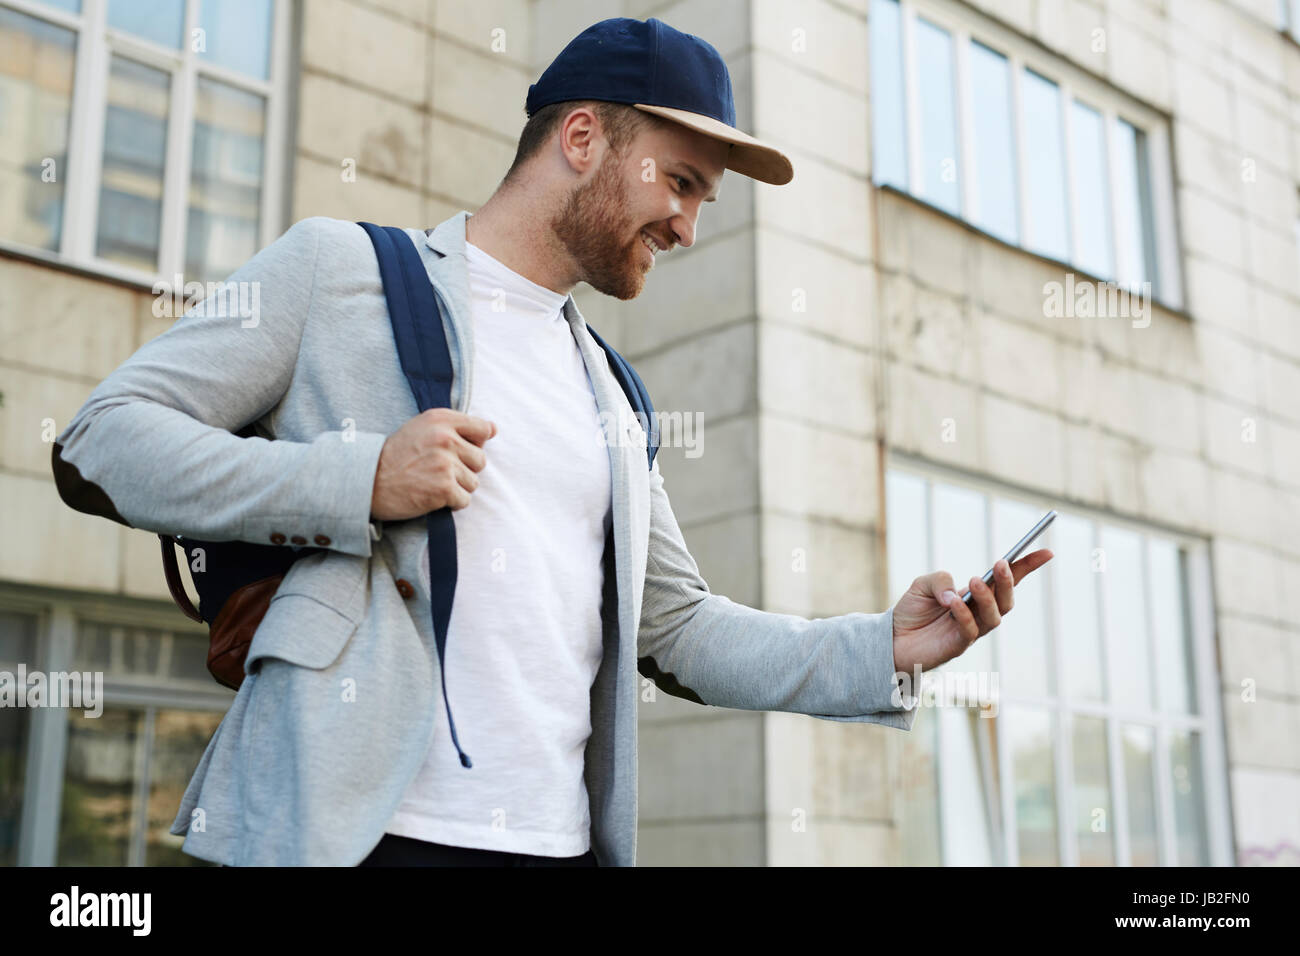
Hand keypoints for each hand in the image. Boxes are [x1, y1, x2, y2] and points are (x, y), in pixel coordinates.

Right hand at [370, 408, 496, 520]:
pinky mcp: (444, 488)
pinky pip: (464, 499)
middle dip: (464, 469)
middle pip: (480, 460)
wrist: (368, 481)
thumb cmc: (397, 455)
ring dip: (457, 487)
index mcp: (441, 419)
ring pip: (473, 482)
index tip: (458, 451)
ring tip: (432, 482)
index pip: (483, 429)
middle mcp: (445, 438)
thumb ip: (455, 426)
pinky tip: (431, 495)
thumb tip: (493, 429)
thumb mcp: (422, 428)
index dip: (475, 443)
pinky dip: (451, 502)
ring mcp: (445, 463)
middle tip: (438, 470)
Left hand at [891, 550, 1053, 677]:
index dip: (1027, 566)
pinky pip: (969, 630)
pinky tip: (951, 602)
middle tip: (1000, 564)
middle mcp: (978, 613)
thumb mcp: (923, 585)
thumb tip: (956, 593)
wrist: (891, 638)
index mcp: (975, 595)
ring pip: (994, 617)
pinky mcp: (957, 646)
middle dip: (1008, 581)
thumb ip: (941, 580)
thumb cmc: (911, 611)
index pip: (1007, 580)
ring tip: (974, 581)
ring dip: (988, 597)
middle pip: (1005, 600)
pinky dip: (963, 614)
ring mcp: (970, 631)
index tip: (1047, 553)